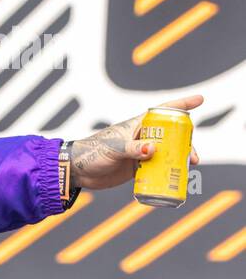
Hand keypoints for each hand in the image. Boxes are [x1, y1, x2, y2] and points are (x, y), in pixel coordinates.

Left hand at [69, 94, 202, 189]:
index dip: (182, 104)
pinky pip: (158, 168)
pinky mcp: (137, 167)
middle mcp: (142, 137)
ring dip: (180, 159)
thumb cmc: (92, 153)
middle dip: (186, 143)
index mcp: (137, 125)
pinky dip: (168, 172)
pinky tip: (176, 179)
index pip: (163, 111)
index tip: (200, 100)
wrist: (77, 172)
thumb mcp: (113, 149)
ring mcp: (140, 152)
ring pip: (168, 152)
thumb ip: (132, 149)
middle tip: (193, 157)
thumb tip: (153, 150)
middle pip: (172, 136)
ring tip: (188, 167)